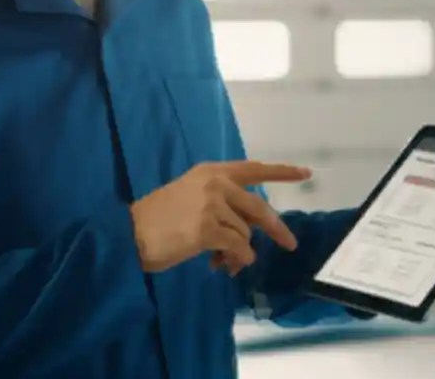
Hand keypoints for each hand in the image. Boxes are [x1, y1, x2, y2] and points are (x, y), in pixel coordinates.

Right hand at [130, 160, 311, 275]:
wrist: (128, 234)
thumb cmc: (157, 220)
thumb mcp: (191, 199)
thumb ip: (222, 206)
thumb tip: (250, 232)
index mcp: (211, 172)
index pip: (253, 168)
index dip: (281, 171)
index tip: (306, 173)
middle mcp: (214, 183)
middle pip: (258, 207)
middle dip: (276, 228)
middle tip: (290, 244)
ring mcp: (212, 205)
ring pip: (245, 234)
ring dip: (239, 253)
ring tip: (221, 262)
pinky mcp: (208, 229)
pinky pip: (238, 248)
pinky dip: (237, 260)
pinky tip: (223, 265)